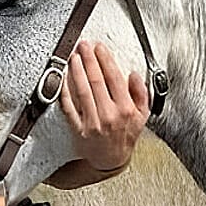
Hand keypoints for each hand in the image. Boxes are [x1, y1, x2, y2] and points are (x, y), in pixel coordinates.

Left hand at [61, 40, 149, 171]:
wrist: (111, 160)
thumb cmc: (126, 135)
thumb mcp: (142, 116)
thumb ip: (141, 94)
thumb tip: (134, 75)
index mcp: (125, 109)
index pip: (114, 78)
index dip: (106, 60)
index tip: (100, 47)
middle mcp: (109, 115)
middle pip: (96, 81)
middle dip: (89, 59)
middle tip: (84, 45)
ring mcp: (92, 123)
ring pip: (82, 91)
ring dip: (76, 71)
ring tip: (74, 56)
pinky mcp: (78, 129)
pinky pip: (69, 107)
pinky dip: (65, 91)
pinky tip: (63, 78)